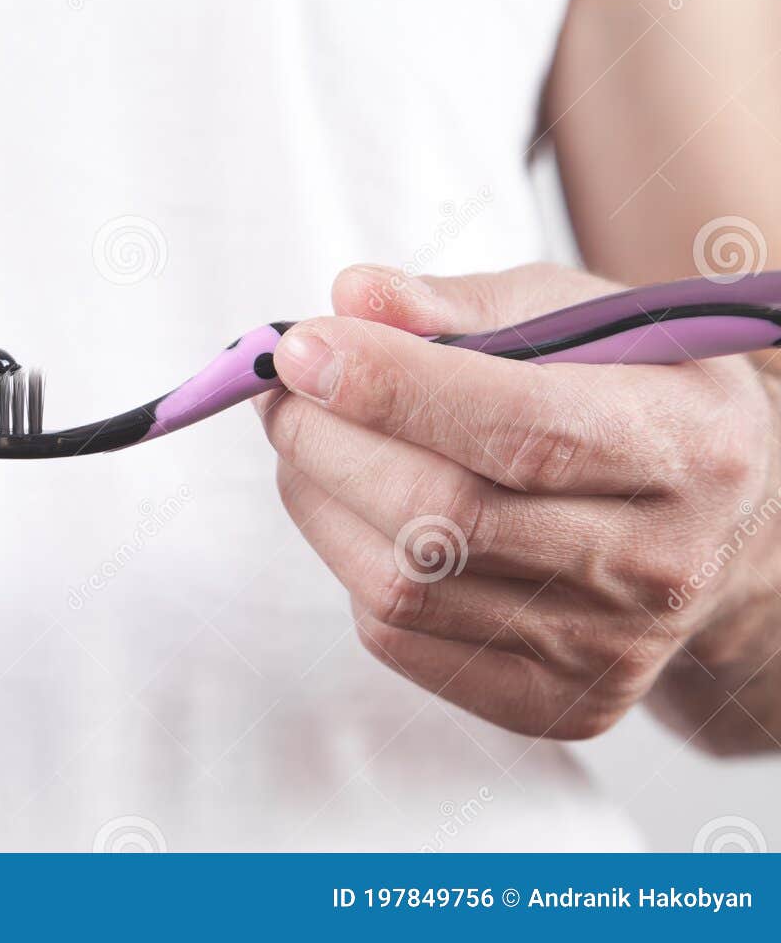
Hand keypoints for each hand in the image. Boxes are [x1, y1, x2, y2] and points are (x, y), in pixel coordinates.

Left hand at [257, 261, 780, 741]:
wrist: (724, 533)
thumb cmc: (635, 399)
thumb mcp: (584, 318)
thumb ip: (465, 304)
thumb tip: (351, 298)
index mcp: (687, 445)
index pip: (519, 428)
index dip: (391, 388)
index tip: (299, 349)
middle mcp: (658, 564)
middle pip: (442, 518)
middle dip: (327, 443)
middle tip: (281, 393)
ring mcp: (605, 649)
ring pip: (401, 586)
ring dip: (319, 501)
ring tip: (310, 442)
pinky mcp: (554, 705)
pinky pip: (398, 639)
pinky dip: (349, 564)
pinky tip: (361, 513)